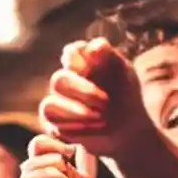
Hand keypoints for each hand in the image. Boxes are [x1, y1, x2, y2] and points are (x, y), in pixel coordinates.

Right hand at [19, 134, 95, 177]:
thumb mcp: (86, 174)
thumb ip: (83, 156)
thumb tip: (74, 146)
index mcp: (41, 162)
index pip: (38, 142)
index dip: (53, 142)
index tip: (70, 153)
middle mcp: (31, 172)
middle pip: (38, 151)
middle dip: (61, 162)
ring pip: (41, 169)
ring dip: (61, 177)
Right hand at [37, 39, 145, 158]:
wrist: (128, 127)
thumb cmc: (125, 95)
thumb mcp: (124, 73)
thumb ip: (110, 57)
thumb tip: (93, 48)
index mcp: (80, 61)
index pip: (71, 54)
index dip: (82, 64)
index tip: (103, 73)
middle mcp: (65, 81)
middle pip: (58, 81)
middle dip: (84, 92)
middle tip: (106, 101)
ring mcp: (57, 104)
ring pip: (48, 106)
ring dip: (75, 113)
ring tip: (101, 119)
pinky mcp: (56, 127)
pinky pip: (54, 129)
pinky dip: (76, 130)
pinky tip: (95, 128)